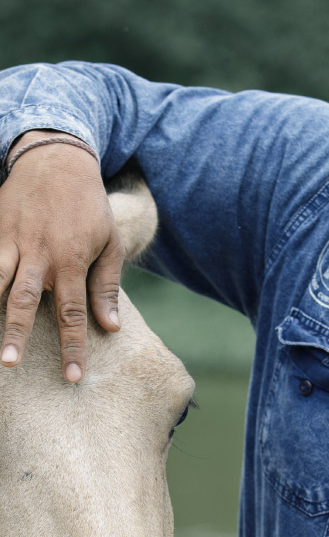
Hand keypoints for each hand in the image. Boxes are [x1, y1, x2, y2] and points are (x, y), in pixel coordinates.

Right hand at [0, 131, 124, 380]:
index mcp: (71, 260)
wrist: (56, 161)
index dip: (72, 346)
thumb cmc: (89, 208)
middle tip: (10, 365)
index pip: (72, 312)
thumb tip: (111, 328)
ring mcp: (11, 241)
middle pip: (24, 301)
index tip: (72, 376)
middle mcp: (38, 254)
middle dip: (15, 334)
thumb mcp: (110, 244)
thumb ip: (107, 288)